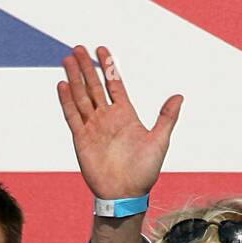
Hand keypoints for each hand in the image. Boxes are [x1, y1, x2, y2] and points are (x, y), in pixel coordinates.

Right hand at [57, 45, 181, 199]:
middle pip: (94, 86)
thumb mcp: (160, 141)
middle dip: (87, 67)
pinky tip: (62, 85)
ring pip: (81, 97)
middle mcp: (107, 118)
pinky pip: (72, 116)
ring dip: (74, 78)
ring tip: (67, 59)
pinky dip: (67, 101)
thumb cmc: (144, 171)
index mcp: (125, 115)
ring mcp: (93, 128)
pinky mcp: (81, 139)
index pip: (114, 84)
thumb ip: (166, 118)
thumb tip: (179, 97)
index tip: (101, 50)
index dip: (108, 66)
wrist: (125, 194)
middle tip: (78, 48)